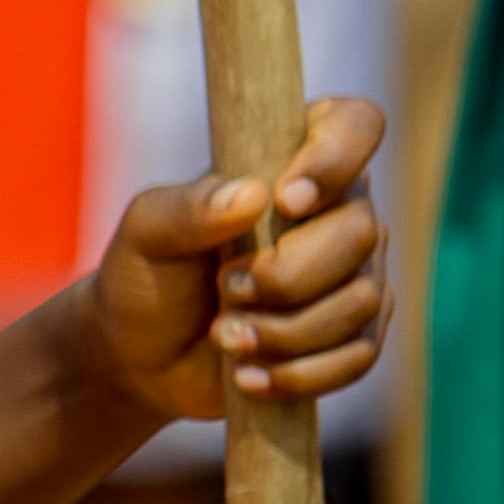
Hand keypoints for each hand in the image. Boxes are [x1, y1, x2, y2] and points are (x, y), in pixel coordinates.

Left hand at [79, 96, 391, 433]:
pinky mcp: (354, 337)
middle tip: (225, 288)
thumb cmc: (145, 274)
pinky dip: (299, 375)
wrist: (141, 357)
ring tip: (225, 336)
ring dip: (286, 332)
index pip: (357, 125)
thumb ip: (187, 208)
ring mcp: (356, 275)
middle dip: (288, 275)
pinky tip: (249, 377)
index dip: (334, 159)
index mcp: (296, 158)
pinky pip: (359, 358)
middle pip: (362, 231)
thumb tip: (250, 195)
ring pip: (362, 301)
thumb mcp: (146, 233)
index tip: (284, 201)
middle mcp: (340, 210)